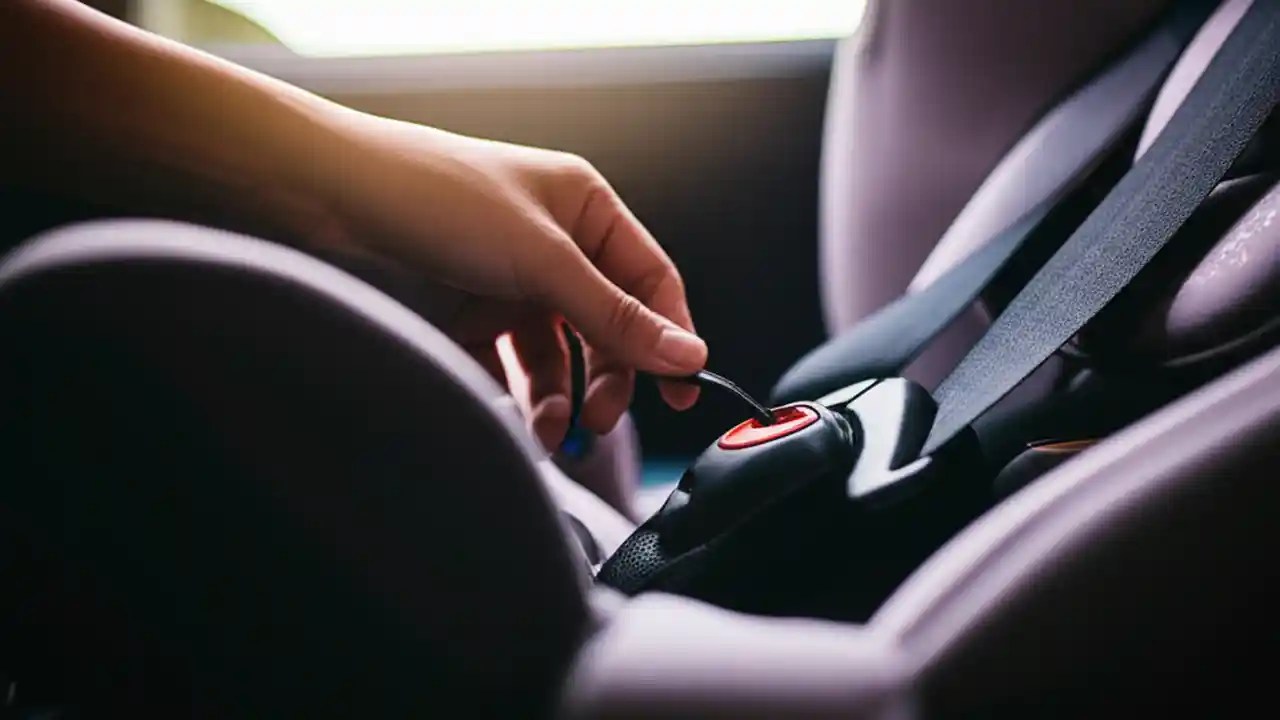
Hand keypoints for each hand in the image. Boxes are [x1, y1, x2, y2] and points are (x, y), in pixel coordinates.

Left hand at [316, 113, 705, 449]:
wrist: (328, 198)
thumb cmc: (435, 196)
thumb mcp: (541, 259)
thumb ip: (615, 315)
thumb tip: (686, 353)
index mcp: (585, 209)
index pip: (650, 282)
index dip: (670, 337)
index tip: (681, 391)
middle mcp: (553, 243)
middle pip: (606, 327)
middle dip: (608, 377)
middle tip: (600, 419)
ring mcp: (509, 278)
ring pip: (556, 353)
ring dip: (558, 397)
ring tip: (548, 431)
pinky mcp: (467, 309)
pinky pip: (507, 363)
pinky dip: (513, 394)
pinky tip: (509, 414)